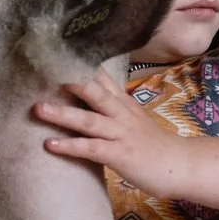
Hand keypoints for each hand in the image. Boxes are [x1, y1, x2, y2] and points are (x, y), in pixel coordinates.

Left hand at [35, 66, 196, 187]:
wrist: (181, 164)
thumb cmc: (152, 144)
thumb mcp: (131, 118)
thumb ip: (110, 105)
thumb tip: (84, 94)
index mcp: (122, 102)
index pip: (99, 76)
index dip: (77, 65)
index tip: (53, 54)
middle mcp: (121, 113)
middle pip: (93, 92)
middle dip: (66, 83)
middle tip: (41, 74)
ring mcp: (121, 134)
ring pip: (89, 120)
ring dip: (62, 114)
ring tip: (38, 109)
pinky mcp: (120, 155)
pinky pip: (92, 149)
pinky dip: (70, 146)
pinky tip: (50, 145)